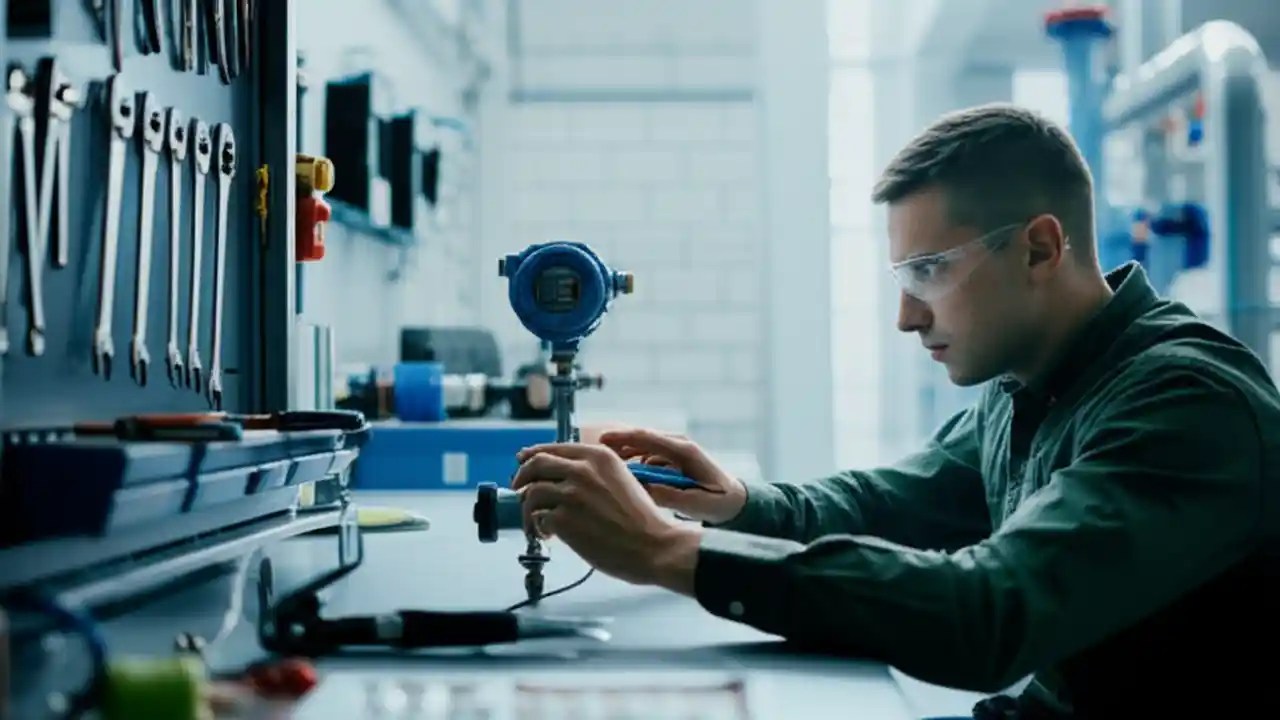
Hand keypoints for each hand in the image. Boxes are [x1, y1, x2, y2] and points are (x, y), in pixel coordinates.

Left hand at [512, 443, 701, 593]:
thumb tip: (562, 475)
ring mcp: (571, 494)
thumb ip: (594, 473)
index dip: (532, 456)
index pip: (553, 448)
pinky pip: (537, 518)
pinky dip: (537, 528)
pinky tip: (549, 535)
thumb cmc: (642, 520)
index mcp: (598, 456)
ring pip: (530, 493)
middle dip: (521, 478)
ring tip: (539, 524)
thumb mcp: (622, 480)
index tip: (522, 463)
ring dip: (528, 510)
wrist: (654, 546)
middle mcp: (582, 469)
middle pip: (535, 464)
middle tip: (518, 492)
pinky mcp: (563, 519)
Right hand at [595, 428, 746, 524]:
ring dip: (620, 452)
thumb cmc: (718, 501)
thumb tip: (644, 490)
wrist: (733, 501)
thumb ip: (671, 497)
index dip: (625, 437)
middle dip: (616, 442)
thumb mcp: (697, 504)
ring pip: (639, 446)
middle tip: (591, 451)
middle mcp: (677, 445)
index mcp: (685, 451)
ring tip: (596, 462)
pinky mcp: (667, 459)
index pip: (650, 438)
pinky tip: (613, 472)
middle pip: (641, 438)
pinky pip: (642, 455)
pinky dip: (628, 460)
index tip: (603, 441)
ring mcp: (671, 451)